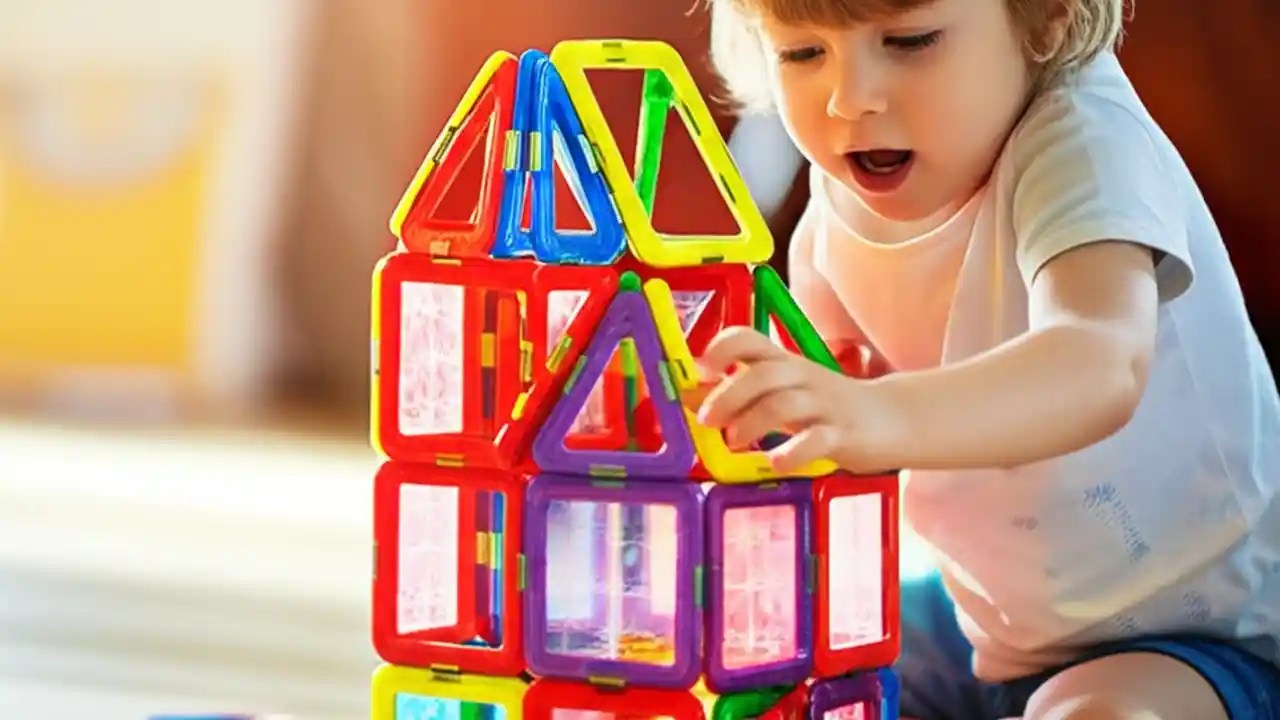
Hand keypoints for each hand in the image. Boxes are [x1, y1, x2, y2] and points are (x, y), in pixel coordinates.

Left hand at [688, 326, 868, 473]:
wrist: (891, 418)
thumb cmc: (823, 407)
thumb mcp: (779, 394)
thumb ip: (736, 393)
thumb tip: (685, 393)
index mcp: (783, 362)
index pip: (749, 338)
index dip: (721, 349)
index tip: (700, 371)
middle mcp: (802, 377)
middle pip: (763, 373)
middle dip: (728, 395)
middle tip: (707, 421)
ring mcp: (825, 405)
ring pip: (785, 403)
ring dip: (753, 422)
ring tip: (736, 443)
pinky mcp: (844, 434)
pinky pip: (818, 440)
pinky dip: (793, 453)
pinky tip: (777, 463)